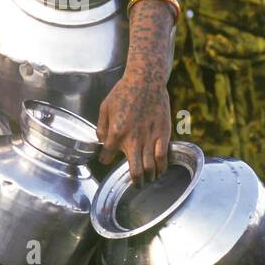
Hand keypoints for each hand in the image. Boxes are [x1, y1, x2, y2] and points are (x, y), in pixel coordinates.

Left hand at [96, 65, 171, 185]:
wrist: (146, 80)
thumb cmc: (123, 91)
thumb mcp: (104, 107)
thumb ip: (101, 127)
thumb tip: (101, 142)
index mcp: (116, 133)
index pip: (107, 156)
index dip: (104, 160)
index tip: (106, 160)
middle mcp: (133, 139)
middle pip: (135, 171)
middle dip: (135, 181)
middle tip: (136, 184)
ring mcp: (149, 137)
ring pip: (150, 167)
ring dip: (149, 177)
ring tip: (148, 180)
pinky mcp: (163, 133)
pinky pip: (163, 156)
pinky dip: (162, 167)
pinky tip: (160, 171)